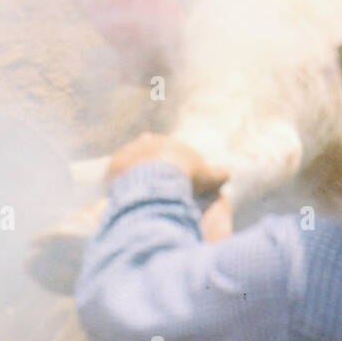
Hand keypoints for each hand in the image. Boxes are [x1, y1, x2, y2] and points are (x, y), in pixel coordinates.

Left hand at [105, 133, 228, 198]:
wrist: (159, 177)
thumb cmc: (186, 175)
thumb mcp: (207, 176)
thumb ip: (216, 174)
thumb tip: (228, 174)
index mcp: (167, 142)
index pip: (167, 152)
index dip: (169, 166)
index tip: (171, 180)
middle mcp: (146, 142)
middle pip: (147, 155)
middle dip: (150, 168)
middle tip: (153, 188)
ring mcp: (129, 152)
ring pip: (130, 164)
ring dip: (133, 176)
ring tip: (137, 195)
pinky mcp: (114, 166)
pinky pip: (115, 176)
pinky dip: (119, 185)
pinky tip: (124, 198)